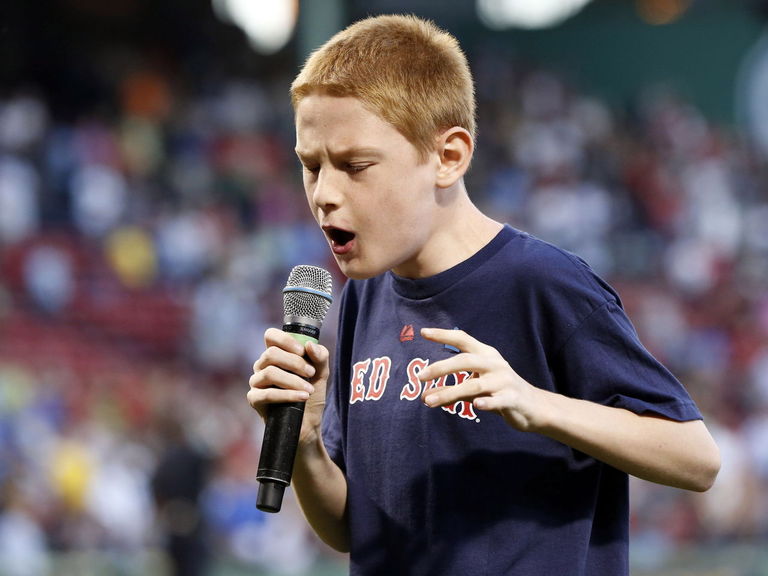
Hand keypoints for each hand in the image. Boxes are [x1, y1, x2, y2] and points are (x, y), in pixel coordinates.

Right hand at [247, 327, 329, 437]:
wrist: (308, 424)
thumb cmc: (311, 395)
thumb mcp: (321, 373)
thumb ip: (320, 357)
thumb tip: (309, 345)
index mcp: (276, 355)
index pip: (271, 336)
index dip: (285, 340)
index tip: (302, 351)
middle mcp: (262, 366)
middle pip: (271, 354)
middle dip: (295, 362)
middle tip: (311, 373)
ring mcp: (256, 382)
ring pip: (269, 373)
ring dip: (293, 380)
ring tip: (308, 389)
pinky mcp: (254, 399)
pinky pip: (267, 393)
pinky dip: (287, 395)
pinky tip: (302, 397)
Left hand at [418, 328, 543, 430]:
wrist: (534, 407)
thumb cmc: (499, 392)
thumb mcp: (475, 387)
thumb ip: (452, 389)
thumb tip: (424, 396)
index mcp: (486, 354)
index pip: (463, 339)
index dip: (444, 335)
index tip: (423, 332)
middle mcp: (495, 364)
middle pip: (466, 360)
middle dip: (442, 367)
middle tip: (420, 376)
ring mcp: (504, 381)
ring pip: (475, 385)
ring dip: (450, 392)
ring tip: (428, 401)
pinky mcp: (512, 398)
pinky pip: (497, 401)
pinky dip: (487, 403)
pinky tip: (477, 406)